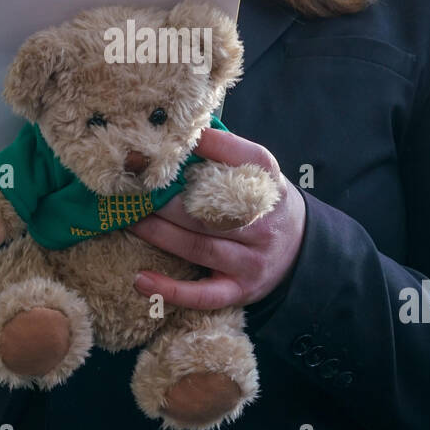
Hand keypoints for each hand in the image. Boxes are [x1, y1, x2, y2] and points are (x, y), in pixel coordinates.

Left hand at [128, 127, 305, 309]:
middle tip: (130, 187)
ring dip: (158, 233)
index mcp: (269, 186)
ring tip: (128, 220)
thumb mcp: (258, 174)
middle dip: (166, 198)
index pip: (245, 159)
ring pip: (198, 246)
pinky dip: (170, 289)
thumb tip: (179, 134)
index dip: (212, 146)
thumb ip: (226, 156)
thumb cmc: (263, 204)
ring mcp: (252, 261)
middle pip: (210, 208)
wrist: (302, 250)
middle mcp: (263, 224)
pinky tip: (140, 279)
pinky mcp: (240, 290)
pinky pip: (203, 295)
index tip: (176, 138)